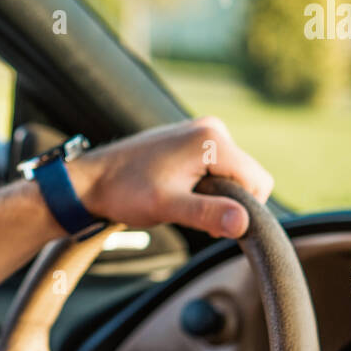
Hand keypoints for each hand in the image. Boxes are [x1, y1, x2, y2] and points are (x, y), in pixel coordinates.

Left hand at [69, 116, 273, 238]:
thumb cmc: (124, 191)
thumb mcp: (167, 206)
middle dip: (228, 201)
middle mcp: (212, 128)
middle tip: (189, 211)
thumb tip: (244, 223)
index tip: (209, 221)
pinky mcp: (192, 140)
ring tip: (179, 200)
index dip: (243, 208)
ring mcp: (202, 131)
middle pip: (248, 177)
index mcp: (212, 139)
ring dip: (215, 195)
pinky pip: (218, 168)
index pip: (258, 181)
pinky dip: (206, 186)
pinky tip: (177, 190)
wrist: (92, 180)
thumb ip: (207, 214)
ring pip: (233, 174)